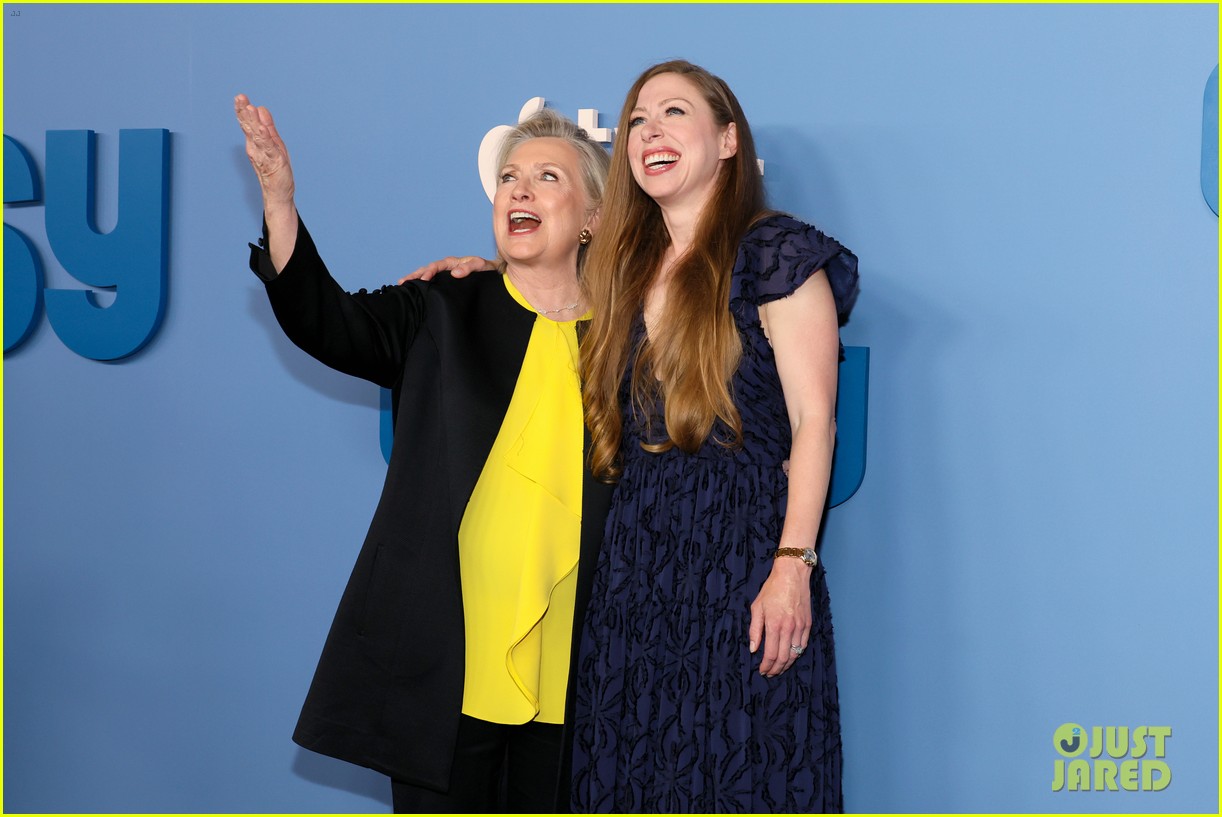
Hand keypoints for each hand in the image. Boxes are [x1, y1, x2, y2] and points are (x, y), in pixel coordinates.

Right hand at [234, 93, 294, 208]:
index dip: (243, 111)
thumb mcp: (274, 142)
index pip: (247, 124)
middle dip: (244, 112)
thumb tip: (261, 108)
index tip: (239, 97)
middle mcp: (256, 147)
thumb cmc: (275, 168)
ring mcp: (263, 154)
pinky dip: (265, 138)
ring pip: (257, 135)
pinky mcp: (273, 161)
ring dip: (253, 121)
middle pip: (249, 127)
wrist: (278, 193)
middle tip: (239, 97)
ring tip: (250, 108)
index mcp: (254, 142)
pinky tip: (262, 129)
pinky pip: (268, 148)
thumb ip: (268, 126)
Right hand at [398, 255, 497, 283]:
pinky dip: (422, 284)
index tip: (423, 279)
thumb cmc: (487, 269)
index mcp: (452, 262)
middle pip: (427, 269)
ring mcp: (445, 274)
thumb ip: (469, 268)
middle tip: (402, 282)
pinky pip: (432, 281)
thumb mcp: (481, 266)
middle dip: (415, 275)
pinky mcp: (446, 282)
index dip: (429, 272)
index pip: (436, 266)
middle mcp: (446, 267)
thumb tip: (455, 273)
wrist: (492, 272)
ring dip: (415, 279)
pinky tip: (415, 290)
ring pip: (427, 275)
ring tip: (402, 284)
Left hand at [748, 557, 811, 676]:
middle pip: (784, 658)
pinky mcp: (808, 624)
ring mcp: (800, 627)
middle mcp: (789, 628)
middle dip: (776, 669)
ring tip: (779, 669)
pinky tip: (791, 656)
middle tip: (770, 673)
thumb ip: (755, 630)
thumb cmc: (772, 589)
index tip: (762, 670)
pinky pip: (803, 645)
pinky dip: (797, 654)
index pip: (771, 654)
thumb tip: (754, 649)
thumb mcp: (757, 607)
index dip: (766, 666)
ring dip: (787, 665)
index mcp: (774, 625)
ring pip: (795, 654)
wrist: (792, 575)